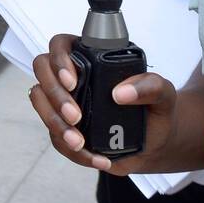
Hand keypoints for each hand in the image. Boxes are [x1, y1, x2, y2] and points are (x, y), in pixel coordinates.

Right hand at [29, 34, 179, 176]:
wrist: (155, 143)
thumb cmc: (156, 109)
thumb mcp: (163, 94)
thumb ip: (150, 86)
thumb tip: (121, 93)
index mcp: (91, 57)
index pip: (60, 44)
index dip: (59, 60)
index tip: (73, 81)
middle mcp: (72, 76)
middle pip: (41, 70)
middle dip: (54, 94)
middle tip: (76, 116)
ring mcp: (64, 102)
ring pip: (40, 103)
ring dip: (55, 123)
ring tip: (81, 143)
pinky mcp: (65, 128)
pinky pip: (55, 138)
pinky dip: (73, 151)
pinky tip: (98, 158)